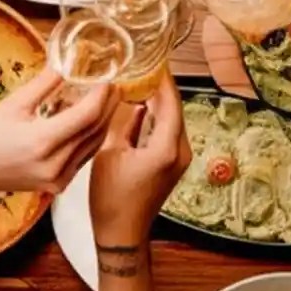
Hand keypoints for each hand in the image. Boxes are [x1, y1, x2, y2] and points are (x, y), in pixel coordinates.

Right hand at [0, 69, 118, 197]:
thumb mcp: (13, 105)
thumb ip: (45, 84)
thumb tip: (67, 62)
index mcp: (42, 142)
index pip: (87, 115)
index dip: (101, 94)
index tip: (107, 77)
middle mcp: (54, 164)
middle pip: (95, 130)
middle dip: (108, 105)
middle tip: (113, 85)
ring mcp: (58, 178)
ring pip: (94, 145)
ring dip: (103, 121)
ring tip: (106, 99)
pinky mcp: (58, 185)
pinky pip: (84, 157)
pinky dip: (90, 138)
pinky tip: (88, 121)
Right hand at [89, 77, 190, 249]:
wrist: (122, 232)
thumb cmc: (112, 200)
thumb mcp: (110, 153)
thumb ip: (123, 122)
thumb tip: (127, 97)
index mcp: (166, 148)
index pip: (170, 102)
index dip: (162, 78)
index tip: (153, 58)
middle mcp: (180, 152)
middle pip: (174, 109)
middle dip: (160, 86)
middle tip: (143, 64)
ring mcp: (180, 159)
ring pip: (172, 120)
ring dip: (158, 101)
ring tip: (140, 79)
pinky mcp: (173, 163)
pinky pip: (168, 132)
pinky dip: (157, 117)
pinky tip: (141, 106)